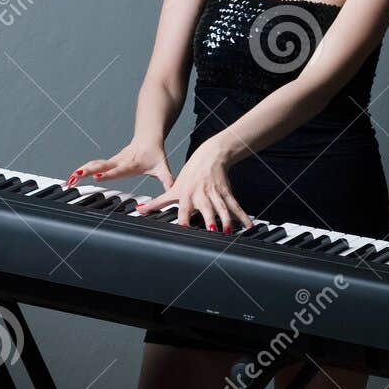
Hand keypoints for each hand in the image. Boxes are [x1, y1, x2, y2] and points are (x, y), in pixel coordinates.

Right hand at [65, 137, 173, 193]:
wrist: (149, 136)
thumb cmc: (155, 154)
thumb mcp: (163, 168)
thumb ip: (168, 180)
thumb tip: (175, 193)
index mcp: (131, 164)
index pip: (118, 169)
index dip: (108, 174)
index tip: (97, 176)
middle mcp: (119, 161)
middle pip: (100, 165)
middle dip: (87, 171)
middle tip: (75, 177)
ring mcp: (112, 160)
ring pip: (94, 164)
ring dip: (81, 171)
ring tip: (69, 180)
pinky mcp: (109, 161)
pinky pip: (93, 165)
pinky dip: (82, 171)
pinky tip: (72, 178)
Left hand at [135, 139, 253, 232]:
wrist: (210, 156)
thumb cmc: (189, 175)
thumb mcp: (173, 188)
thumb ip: (157, 203)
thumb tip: (139, 211)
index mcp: (187, 195)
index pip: (184, 208)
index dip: (184, 218)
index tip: (185, 227)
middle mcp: (201, 195)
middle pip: (206, 208)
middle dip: (210, 218)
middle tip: (213, 230)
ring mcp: (215, 194)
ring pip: (222, 208)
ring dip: (226, 219)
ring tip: (229, 232)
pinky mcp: (226, 193)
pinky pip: (235, 206)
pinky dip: (243, 216)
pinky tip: (248, 226)